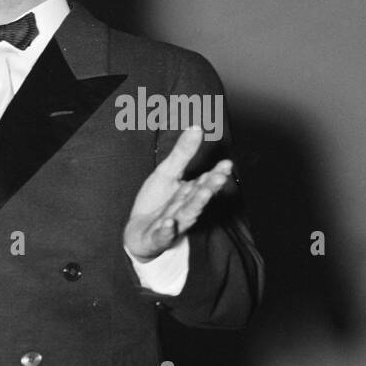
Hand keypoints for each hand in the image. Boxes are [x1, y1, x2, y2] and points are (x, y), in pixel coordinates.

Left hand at [124, 126, 233, 260]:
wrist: (139, 233)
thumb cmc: (157, 202)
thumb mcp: (167, 173)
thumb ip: (183, 153)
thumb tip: (197, 127)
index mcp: (189, 193)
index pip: (204, 182)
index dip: (215, 174)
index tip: (227, 164)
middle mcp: (185, 209)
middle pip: (199, 197)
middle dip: (209, 187)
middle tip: (220, 176)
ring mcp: (172, 225)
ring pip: (186, 215)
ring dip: (195, 205)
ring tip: (203, 194)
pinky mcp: (156, 238)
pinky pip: (162, 236)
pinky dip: (166, 231)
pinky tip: (169, 223)